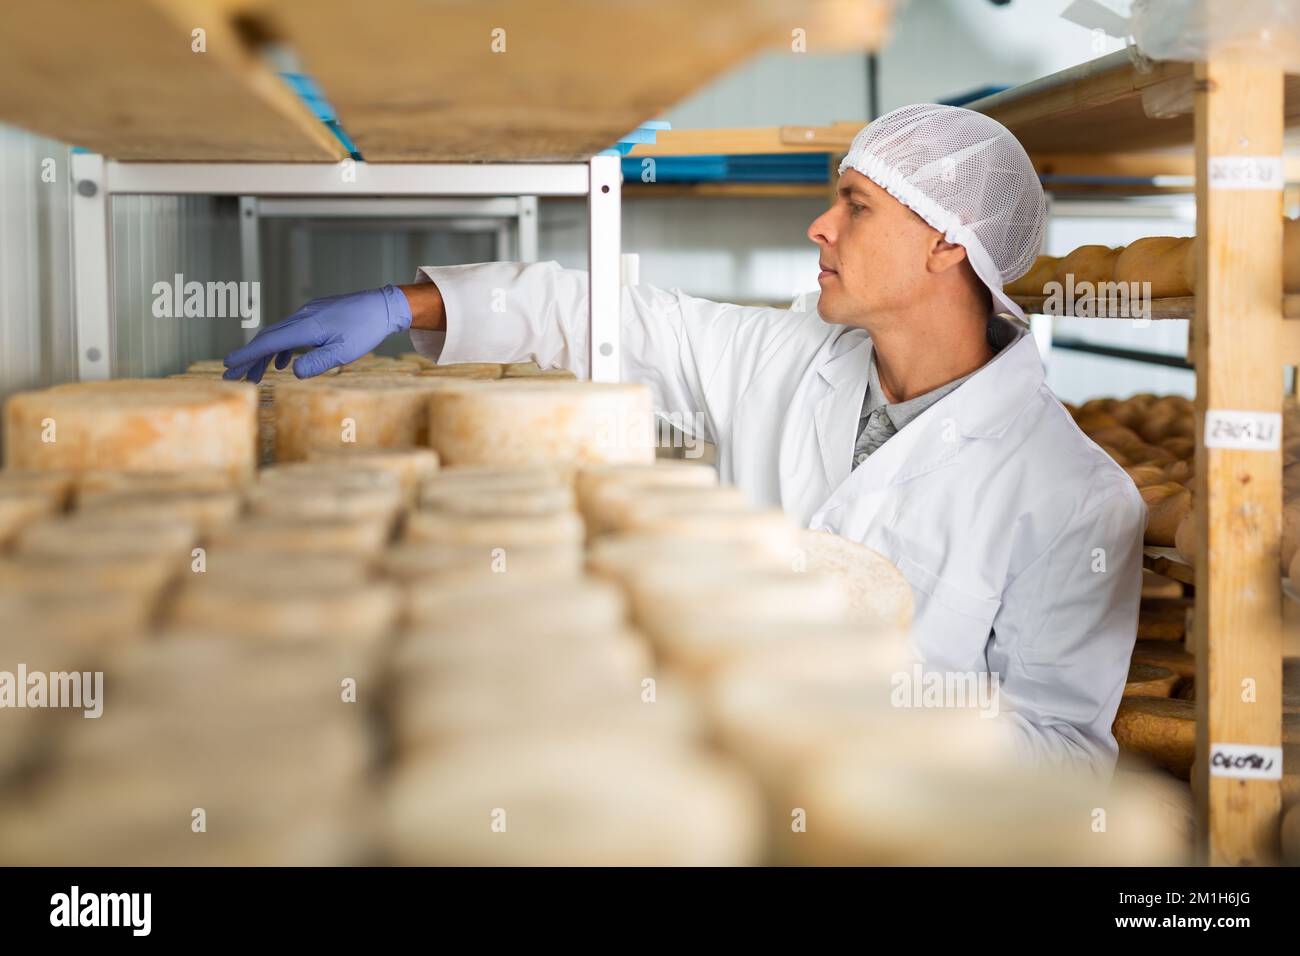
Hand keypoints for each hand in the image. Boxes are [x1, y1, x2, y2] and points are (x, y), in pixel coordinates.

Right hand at [222, 285, 412, 381]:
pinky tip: (283, 364)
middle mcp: (302, 317)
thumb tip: (293, 372)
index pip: (268, 342)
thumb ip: (318, 362)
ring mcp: (308, 313)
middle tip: (232, 375)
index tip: (228, 365)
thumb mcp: (344, 352)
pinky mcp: (315, 314)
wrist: (382, 305)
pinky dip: (282, 348)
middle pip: (267, 338)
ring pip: (278, 335)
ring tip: (255, 376)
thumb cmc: (366, 329)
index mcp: (306, 327)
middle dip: (248, 358)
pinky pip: (291, 332)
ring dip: (264, 355)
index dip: (247, 355)